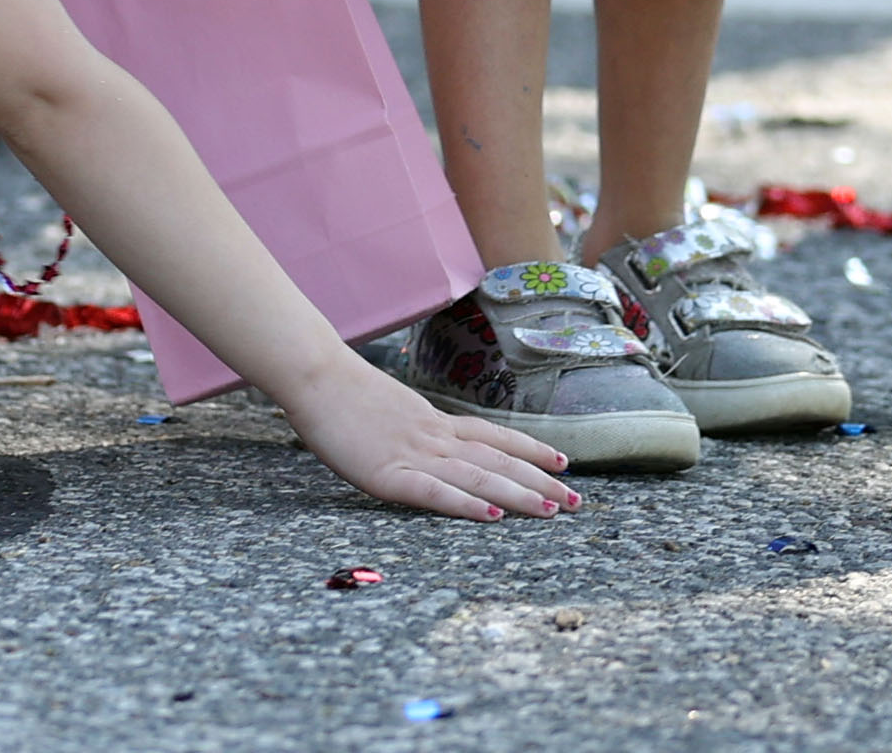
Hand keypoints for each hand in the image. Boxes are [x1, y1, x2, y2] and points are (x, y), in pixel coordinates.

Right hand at [280, 357, 578, 519]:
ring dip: (520, 494)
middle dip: (540, 481)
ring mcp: (414, 455)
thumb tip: (418, 436)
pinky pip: (435, 493)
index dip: (530, 449)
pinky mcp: (389, 474)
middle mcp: (434, 437)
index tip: (562, 462)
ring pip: (479, 477)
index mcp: (433, 421)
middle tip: (577, 501)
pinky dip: (466, 505)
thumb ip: (409, 425)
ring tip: (553, 511)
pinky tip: (492, 516)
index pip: (494, 436)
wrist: (314, 374)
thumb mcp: (387, 407)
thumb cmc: (340, 391)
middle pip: (498, 459)